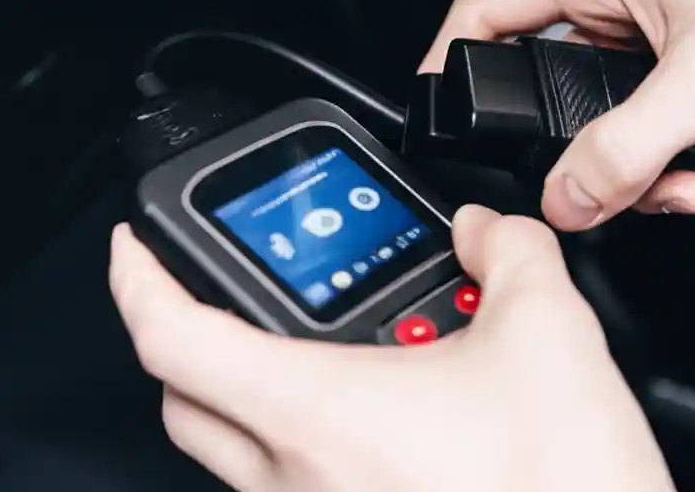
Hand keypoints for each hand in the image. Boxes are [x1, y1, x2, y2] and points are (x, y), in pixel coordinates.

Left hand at [109, 206, 673, 491]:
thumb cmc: (560, 489)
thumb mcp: (550, 334)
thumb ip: (508, 251)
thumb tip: (485, 229)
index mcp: (313, 412)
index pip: (171, 336)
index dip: (137, 277)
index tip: (134, 243)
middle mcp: (292, 478)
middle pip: (182, 395)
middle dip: (185, 330)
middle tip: (220, 289)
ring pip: (231, 448)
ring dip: (250, 388)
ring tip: (320, 343)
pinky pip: (286, 486)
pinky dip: (302, 438)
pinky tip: (372, 414)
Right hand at [420, 0, 694, 230]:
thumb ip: (621, 152)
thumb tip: (564, 198)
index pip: (490, 8)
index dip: (450, 58)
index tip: (436, 112)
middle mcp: (635, 8)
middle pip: (567, 102)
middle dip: (611, 162)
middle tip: (640, 185)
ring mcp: (680, 47)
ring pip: (636, 139)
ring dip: (687, 177)